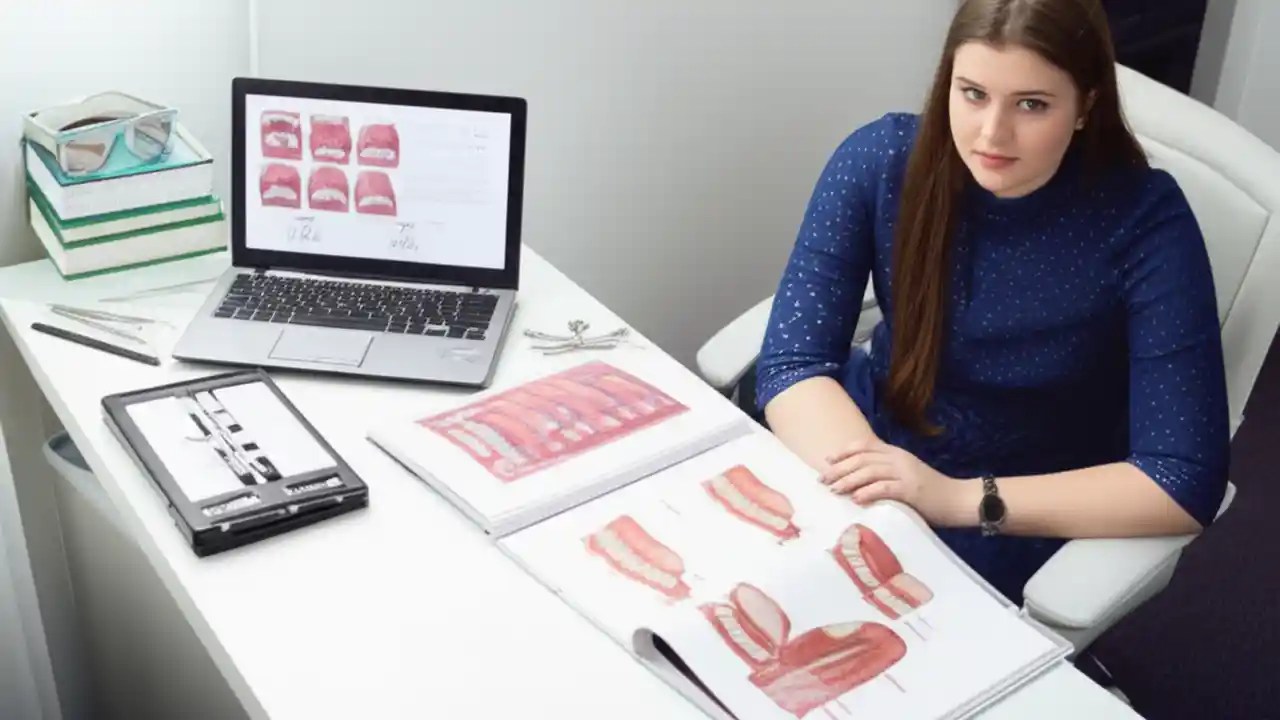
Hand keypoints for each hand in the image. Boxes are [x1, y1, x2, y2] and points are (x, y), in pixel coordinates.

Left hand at [820, 438, 976, 526]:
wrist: (958, 499)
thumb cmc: (929, 492)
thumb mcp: (905, 475)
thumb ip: (885, 473)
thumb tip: (856, 481)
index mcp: (895, 453)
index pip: (865, 445)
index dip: (844, 452)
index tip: (827, 461)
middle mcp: (898, 459)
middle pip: (862, 458)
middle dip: (839, 468)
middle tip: (822, 480)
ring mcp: (905, 473)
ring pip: (870, 471)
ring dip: (849, 480)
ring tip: (834, 490)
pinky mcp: (912, 489)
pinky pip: (885, 488)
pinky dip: (869, 492)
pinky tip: (856, 499)